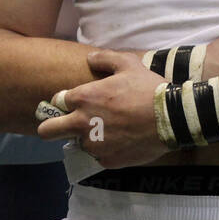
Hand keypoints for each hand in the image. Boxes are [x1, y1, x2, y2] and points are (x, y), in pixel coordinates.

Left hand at [36, 50, 167, 168]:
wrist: (171, 118)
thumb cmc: (148, 88)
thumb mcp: (128, 63)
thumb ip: (104, 59)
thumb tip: (89, 58)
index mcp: (82, 98)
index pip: (56, 101)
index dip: (66, 102)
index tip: (75, 104)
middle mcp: (81, 123)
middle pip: (46, 131)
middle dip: (51, 127)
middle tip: (65, 125)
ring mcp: (93, 145)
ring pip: (77, 144)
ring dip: (87, 138)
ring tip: (110, 131)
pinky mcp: (106, 161)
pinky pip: (98, 156)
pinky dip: (106, 150)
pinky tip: (122, 141)